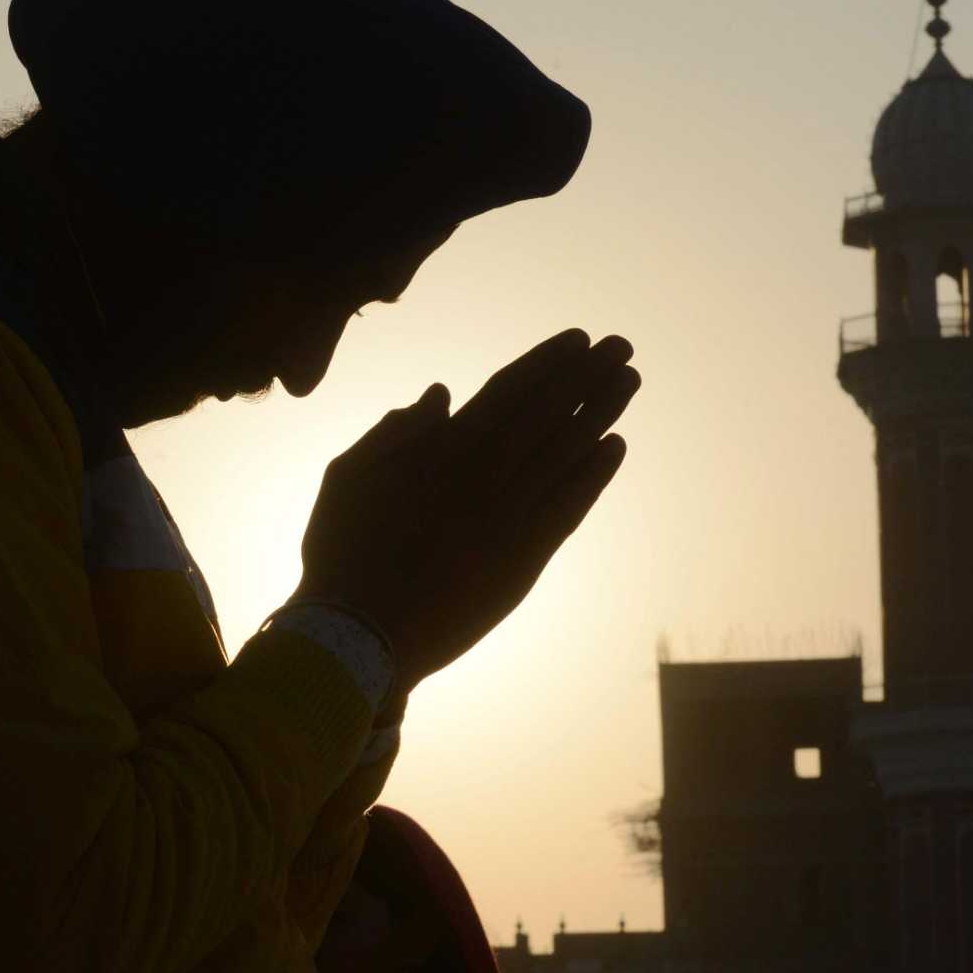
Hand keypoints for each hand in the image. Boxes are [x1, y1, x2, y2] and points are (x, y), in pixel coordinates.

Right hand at [293, 330, 637, 694]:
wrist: (362, 632)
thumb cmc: (343, 552)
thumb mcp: (349, 475)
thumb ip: (395, 430)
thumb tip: (440, 393)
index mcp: (442, 446)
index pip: (509, 388)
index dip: (548, 361)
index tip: (579, 340)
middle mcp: (485, 471)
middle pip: (549, 410)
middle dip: (587, 375)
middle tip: (622, 348)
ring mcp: (510, 513)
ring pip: (568, 450)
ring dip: (602, 412)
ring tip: (629, 382)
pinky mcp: (526, 557)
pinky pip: (572, 505)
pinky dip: (595, 475)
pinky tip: (615, 447)